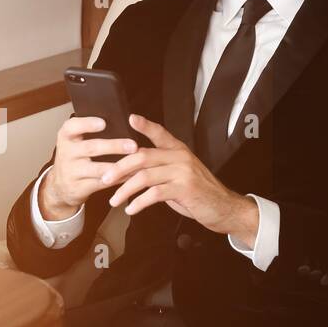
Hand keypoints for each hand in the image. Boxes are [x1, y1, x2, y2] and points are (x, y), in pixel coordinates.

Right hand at [38, 115, 139, 218]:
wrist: (60, 185)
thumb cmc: (75, 156)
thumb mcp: (74, 140)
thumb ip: (88, 130)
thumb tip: (121, 118)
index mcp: (66, 136)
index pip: (72, 126)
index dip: (87, 124)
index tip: (104, 123)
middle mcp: (66, 153)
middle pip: (91, 148)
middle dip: (114, 146)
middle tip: (133, 145)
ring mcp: (72, 172)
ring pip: (98, 169)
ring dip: (119, 166)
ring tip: (137, 162)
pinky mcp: (79, 188)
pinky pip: (102, 183)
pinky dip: (118, 179)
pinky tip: (132, 175)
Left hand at [101, 114, 258, 243]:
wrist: (223, 208)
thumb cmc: (197, 192)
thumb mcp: (179, 175)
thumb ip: (159, 169)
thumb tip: (130, 170)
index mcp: (178, 150)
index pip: (160, 132)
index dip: (145, 125)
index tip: (129, 118)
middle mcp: (180, 157)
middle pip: (142, 156)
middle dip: (119, 168)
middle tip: (104, 178)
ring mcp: (183, 172)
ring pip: (145, 176)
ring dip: (125, 189)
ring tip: (114, 200)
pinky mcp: (184, 189)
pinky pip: (155, 194)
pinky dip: (139, 202)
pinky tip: (131, 209)